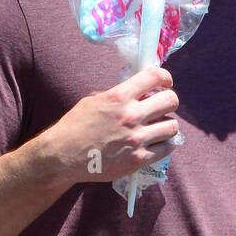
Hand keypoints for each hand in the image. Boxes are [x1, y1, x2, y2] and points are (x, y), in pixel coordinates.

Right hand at [46, 66, 180, 186]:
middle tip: (162, 107)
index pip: (154, 76)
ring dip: (167, 125)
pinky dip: (164, 145)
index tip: (165, 82)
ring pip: (172, 126)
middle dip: (169, 101)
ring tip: (158, 128)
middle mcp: (131, 115)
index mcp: (119, 96)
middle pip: (171, 101)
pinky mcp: (138, 159)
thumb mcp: (93, 101)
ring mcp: (137, 139)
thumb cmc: (75, 127)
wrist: (63, 156)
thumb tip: (138, 93)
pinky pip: (166, 149)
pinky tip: (156, 143)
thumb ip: (118, 96)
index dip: (165, 77)